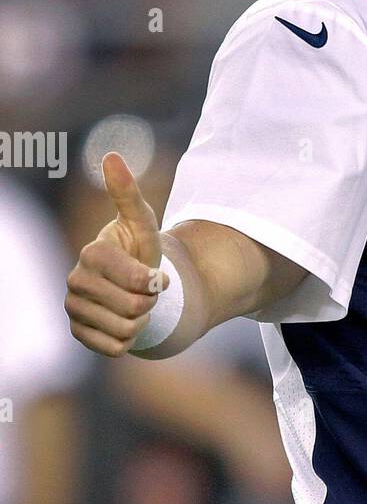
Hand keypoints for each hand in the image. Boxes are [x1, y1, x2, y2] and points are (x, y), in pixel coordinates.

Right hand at [65, 152, 167, 356]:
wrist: (132, 283)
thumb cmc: (139, 250)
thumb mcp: (143, 223)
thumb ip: (129, 193)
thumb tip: (111, 155)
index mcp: (91, 253)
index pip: (139, 282)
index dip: (157, 282)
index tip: (155, 273)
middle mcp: (74, 280)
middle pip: (133, 308)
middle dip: (150, 303)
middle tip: (145, 291)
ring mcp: (73, 308)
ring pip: (126, 330)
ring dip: (140, 321)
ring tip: (134, 304)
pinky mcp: (77, 333)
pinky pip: (115, 348)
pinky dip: (128, 340)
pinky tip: (122, 322)